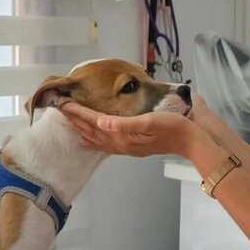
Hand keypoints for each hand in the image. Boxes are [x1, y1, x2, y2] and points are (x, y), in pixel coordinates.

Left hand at [60, 103, 198, 157]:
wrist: (190, 141)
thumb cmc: (173, 127)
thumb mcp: (150, 121)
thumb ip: (124, 124)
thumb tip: (102, 122)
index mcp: (123, 136)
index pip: (94, 122)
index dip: (78, 112)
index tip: (63, 103)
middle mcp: (120, 143)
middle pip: (91, 131)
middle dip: (75, 120)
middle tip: (59, 108)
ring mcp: (125, 147)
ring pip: (96, 139)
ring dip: (81, 129)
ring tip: (68, 122)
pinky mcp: (131, 147)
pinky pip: (105, 145)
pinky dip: (93, 140)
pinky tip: (88, 139)